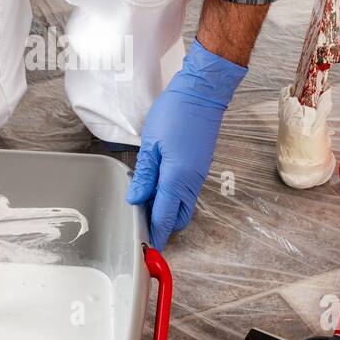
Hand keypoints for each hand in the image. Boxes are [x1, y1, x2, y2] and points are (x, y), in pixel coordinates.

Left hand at [126, 40, 246, 249]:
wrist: (203, 93)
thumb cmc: (175, 113)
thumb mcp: (152, 144)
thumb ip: (145, 175)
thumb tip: (136, 199)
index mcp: (177, 178)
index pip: (165, 216)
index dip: (156, 233)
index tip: (147, 246)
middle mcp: (191, 182)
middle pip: (178, 216)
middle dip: (162, 224)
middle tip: (141, 220)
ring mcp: (199, 174)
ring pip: (184, 204)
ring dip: (168, 209)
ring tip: (145, 200)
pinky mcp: (200, 166)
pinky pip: (187, 191)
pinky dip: (174, 196)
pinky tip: (158, 184)